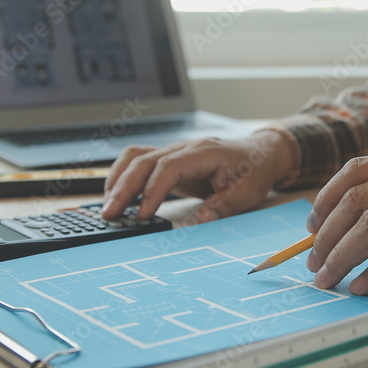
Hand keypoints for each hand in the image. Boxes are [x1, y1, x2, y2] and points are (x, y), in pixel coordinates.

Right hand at [101, 131, 293, 222]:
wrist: (259, 153)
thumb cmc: (253, 171)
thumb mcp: (248, 192)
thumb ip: (225, 205)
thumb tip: (202, 219)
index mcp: (205, 153)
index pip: (169, 167)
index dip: (153, 189)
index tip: (143, 214)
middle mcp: (185, 148)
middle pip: (144, 160)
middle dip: (124, 187)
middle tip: (110, 214)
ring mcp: (174, 151)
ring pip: (136, 157)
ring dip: (118, 180)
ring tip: (108, 206)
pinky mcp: (169, 159)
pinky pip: (138, 160)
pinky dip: (123, 176)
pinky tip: (116, 195)